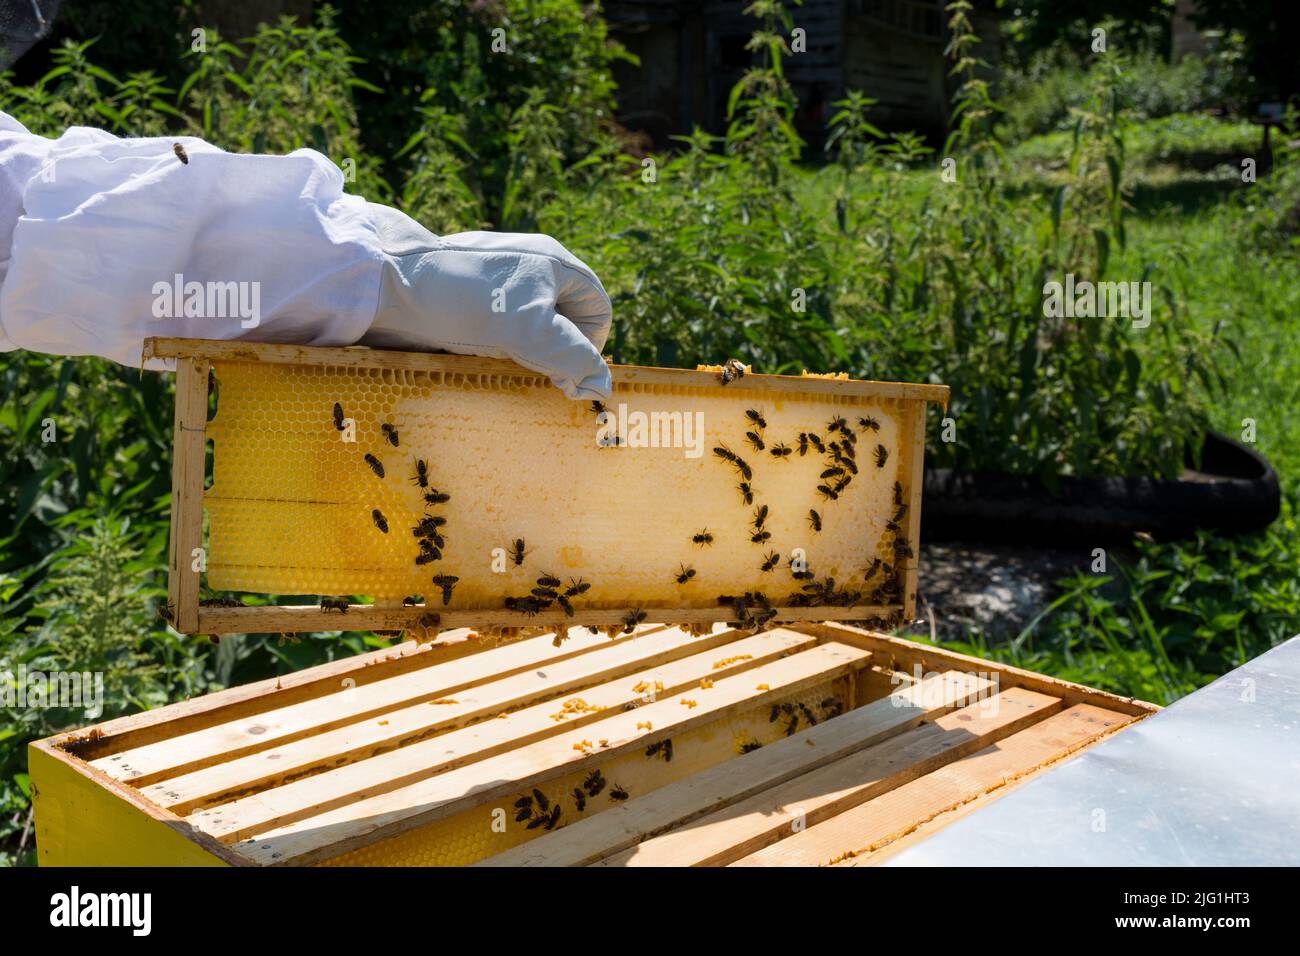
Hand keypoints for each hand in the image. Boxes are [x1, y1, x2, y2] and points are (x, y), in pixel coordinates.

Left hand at [362, 204, 612, 399]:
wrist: (388, 284)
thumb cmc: (465, 298)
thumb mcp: (529, 330)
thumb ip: (572, 357)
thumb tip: (602, 386)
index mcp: (553, 264)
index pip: (598, 308)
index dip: (592, 343)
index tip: (568, 371)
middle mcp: (529, 270)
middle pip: (567, 320)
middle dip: (559, 352)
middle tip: (540, 376)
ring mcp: (498, 286)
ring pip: (533, 329)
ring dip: (528, 356)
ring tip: (508, 368)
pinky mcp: (470, 302)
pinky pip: (500, 332)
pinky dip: (499, 351)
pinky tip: (482, 362)